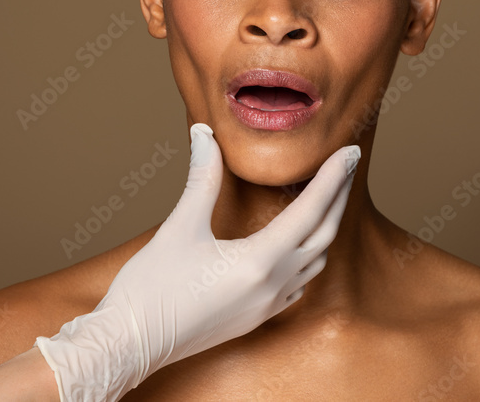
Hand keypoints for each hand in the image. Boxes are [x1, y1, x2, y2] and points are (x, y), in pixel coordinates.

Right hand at [34, 123, 359, 400]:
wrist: (131, 344)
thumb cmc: (151, 289)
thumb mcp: (179, 227)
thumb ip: (200, 179)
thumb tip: (204, 135)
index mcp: (259, 261)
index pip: (310, 211)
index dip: (333, 178)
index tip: (349, 152)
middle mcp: (272, 285)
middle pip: (324, 234)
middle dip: (338, 197)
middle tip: (346, 164)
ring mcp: (267, 305)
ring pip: (316, 261)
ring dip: (325, 226)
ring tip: (326, 197)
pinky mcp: (256, 317)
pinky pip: (299, 284)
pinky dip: (309, 256)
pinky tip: (299, 245)